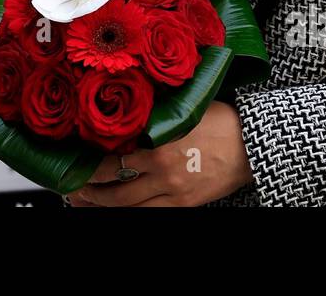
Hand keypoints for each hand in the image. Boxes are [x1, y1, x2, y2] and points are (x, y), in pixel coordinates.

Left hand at [66, 100, 252, 206]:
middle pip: (113, 185)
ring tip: (86, 201)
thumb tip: (123, 115)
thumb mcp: (182, 110)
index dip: (89, 162)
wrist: (253, 144)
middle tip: (72, 187)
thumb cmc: (220, 121)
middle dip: (89, 189)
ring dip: (103, 204)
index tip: (73, 161)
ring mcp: (173, 190)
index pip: (112, 155)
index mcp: (159, 141)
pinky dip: (130, 211)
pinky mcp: (184, 204)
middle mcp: (162, 169)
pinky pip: (149, 214)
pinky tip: (118, 209)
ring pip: (127, 205)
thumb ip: (153, 116)